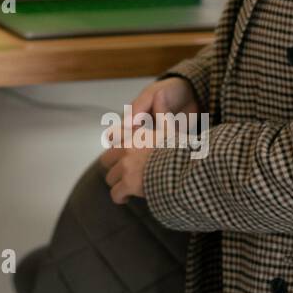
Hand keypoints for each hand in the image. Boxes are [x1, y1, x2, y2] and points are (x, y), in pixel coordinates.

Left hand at [98, 77, 198, 204]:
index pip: (112, 139)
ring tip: (125, 189)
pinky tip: (125, 198)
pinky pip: (115, 193)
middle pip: (105, 160)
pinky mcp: (128, 183)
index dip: (115, 150)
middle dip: (112, 168)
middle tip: (122, 176)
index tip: (120, 158)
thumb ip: (163, 113)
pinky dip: (119, 197)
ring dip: (116, 184)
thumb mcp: (172, 129)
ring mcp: (126, 166)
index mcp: (135, 135)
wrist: (187, 170)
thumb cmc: (181, 151)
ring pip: (109, 178)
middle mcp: (127, 149)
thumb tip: (160, 94)